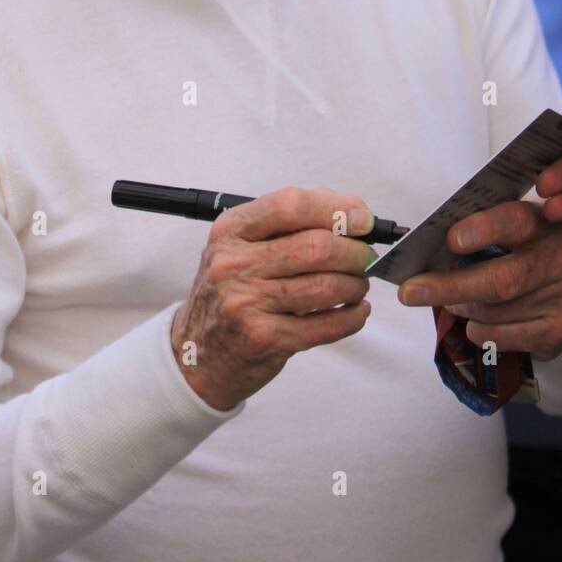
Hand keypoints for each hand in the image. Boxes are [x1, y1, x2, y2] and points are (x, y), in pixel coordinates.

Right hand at [170, 187, 375, 409]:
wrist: (196, 355)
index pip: (290, 205)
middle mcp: (233, 264)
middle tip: (366, 259)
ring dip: (356, 285)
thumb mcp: (240, 248)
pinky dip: (352, 317)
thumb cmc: (230, 294)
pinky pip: (325, 325)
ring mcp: (245, 303)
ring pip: (325, 286)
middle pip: (315, 247)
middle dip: (354, 252)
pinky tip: (356, 311)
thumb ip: (288, 223)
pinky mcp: (263, 339)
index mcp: (231, 231)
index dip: (335, 209)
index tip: (362, 219)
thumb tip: (350, 211)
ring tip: (358, 286)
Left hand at [395, 199, 561, 360]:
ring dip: (463, 309)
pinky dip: (480, 332)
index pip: (514, 220)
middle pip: (501, 280)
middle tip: (411, 292)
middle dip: (449, 288)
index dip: (482, 230)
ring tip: (454, 303)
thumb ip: (475, 236)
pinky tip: (478, 322)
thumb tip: (423, 255)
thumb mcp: (506, 232)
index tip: (450, 241)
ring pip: (497, 312)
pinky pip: (505, 337)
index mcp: (544, 220)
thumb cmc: (519, 251)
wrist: (560, 285)